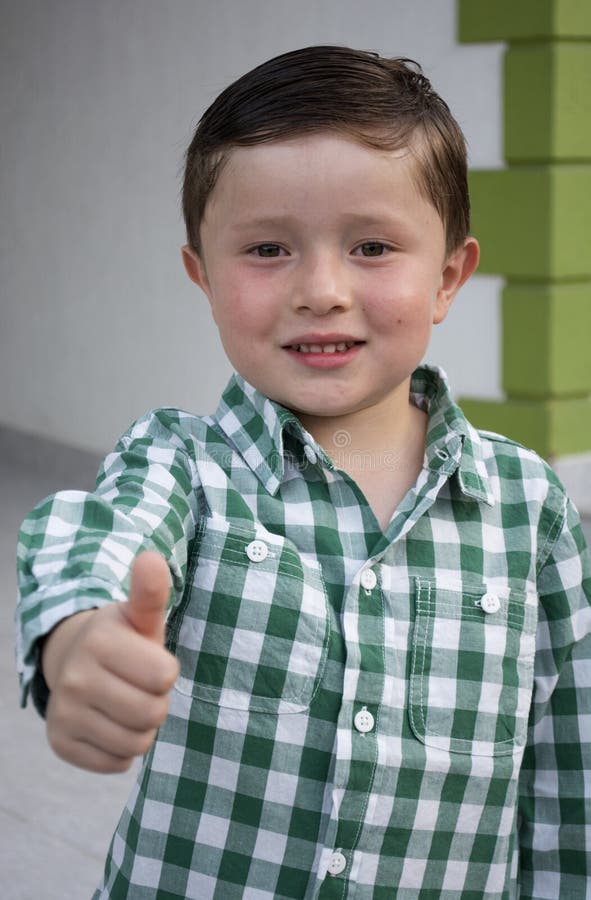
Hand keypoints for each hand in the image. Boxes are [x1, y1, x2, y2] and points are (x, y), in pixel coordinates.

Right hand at [43, 552, 179, 772]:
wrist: (77, 662)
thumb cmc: (124, 640)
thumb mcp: (139, 616)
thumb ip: (150, 592)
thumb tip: (151, 558)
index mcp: (99, 640)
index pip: (164, 676)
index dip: (165, 672)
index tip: (149, 661)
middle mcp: (74, 676)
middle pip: (152, 714)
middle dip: (156, 702)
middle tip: (140, 686)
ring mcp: (63, 712)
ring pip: (136, 743)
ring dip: (142, 728)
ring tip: (127, 703)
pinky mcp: (60, 743)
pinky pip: (116, 763)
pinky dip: (122, 750)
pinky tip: (111, 723)